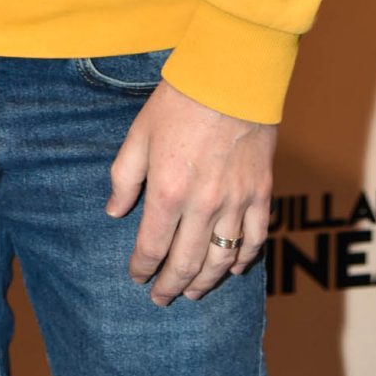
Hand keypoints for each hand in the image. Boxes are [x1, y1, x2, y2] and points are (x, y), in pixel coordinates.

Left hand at [106, 78, 274, 304]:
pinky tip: (234, 269)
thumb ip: (124, 177)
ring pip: (222, 260)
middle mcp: (203, 205)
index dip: (142, 268)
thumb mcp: (139, 134)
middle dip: (170, 285)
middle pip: (186, 262)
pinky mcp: (261, 194)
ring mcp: (236, 203)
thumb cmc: (178, 102)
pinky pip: (255, 239)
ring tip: (192, 292)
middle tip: (161, 299)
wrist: (230, 77)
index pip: (152, 246)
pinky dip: (244, 259)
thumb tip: (114, 211)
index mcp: (168, 191)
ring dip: (205, 282)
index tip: (136, 277)